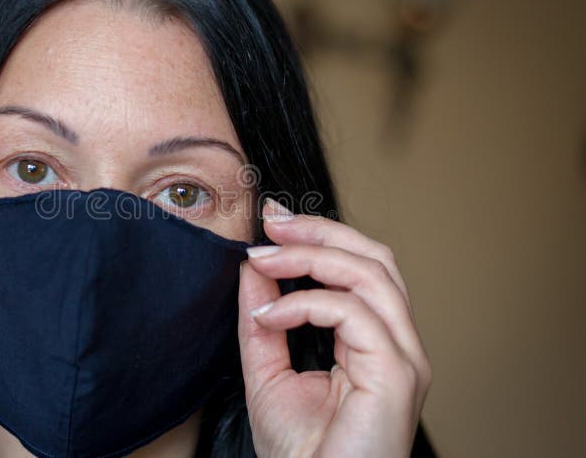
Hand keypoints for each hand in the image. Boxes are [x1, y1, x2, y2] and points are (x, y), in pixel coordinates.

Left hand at [239, 199, 431, 457]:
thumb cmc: (301, 451)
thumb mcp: (268, 370)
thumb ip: (265, 318)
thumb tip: (254, 267)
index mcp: (375, 341)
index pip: (361, 267)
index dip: (318, 236)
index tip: (271, 223)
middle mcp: (398, 343)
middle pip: (375, 257)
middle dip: (319, 231)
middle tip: (271, 222)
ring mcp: (403, 356)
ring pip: (371, 273)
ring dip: (310, 255)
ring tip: (264, 257)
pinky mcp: (396, 372)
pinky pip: (353, 312)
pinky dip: (305, 303)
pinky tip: (269, 315)